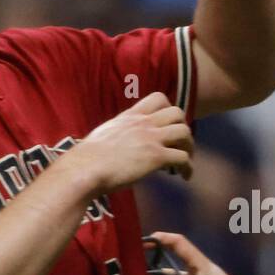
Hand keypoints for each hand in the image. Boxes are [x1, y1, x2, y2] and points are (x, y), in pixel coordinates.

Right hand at [73, 92, 191, 192]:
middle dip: (183, 128)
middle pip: (178, 113)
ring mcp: (151, 139)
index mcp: (131, 116)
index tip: (168, 126)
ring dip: (189, 147)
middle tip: (180, 144)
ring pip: (185, 133)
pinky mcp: (156, 157)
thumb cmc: (87, 158)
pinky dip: (188, 168)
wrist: (84, 168)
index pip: (159, 98)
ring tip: (186, 160)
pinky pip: (183, 158)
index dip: (170, 110)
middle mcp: (143, 123)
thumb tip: (118, 144)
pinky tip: (185, 176)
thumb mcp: (104, 134)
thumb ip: (118, 133)